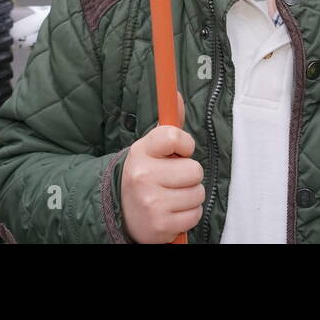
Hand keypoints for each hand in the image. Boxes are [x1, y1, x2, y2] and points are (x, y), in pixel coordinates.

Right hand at [120, 91, 203, 242]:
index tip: (181, 151)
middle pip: (194, 170)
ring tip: (172, 196)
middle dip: (189, 176)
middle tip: (174, 179)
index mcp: (141, 152)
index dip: (185, 144)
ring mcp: (151, 202)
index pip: (173, 136)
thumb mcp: (150, 149)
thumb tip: (176, 94)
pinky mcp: (160, 225)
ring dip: (190, 196)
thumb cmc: (145, 175)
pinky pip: (195, 215)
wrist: (121, 212)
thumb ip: (169, 126)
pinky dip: (188, 215)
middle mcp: (143, 176)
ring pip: (197, 194)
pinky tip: (172, 212)